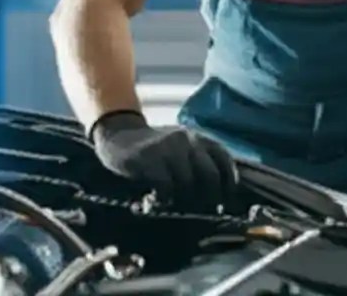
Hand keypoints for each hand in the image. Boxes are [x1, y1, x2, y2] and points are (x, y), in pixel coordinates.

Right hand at [89, 110, 237, 211]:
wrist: (118, 134)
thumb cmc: (155, 149)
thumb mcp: (181, 148)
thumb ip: (199, 163)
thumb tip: (220, 196)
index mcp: (199, 138)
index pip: (224, 160)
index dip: (228, 184)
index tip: (225, 202)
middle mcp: (187, 140)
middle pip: (210, 175)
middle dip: (209, 198)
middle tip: (203, 212)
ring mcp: (168, 147)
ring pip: (188, 183)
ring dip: (184, 200)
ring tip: (178, 207)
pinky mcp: (149, 157)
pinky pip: (166, 186)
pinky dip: (165, 198)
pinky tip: (159, 200)